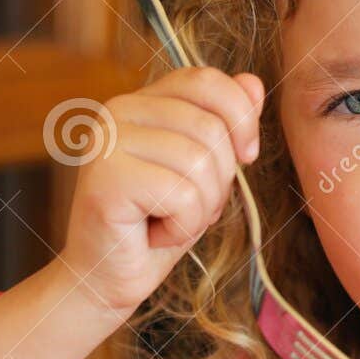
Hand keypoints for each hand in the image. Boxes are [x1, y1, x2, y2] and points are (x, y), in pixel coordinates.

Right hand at [56, 67, 264, 317]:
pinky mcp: (106, 179)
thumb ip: (225, 124)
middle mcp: (118, 111)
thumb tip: (253, 83)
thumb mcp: (204, 170)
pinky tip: (153, 233)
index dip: (241, 118)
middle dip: (220, 179)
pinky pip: (183, 195)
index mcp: (141, 101)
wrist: (107, 278)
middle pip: (211, 127)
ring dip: (201, 207)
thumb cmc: (157, 224)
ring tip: (168, 220)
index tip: (245, 157)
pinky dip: (183, 226)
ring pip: (201, 163)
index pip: (206, 81)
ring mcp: (107, 142)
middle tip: (187, 206)